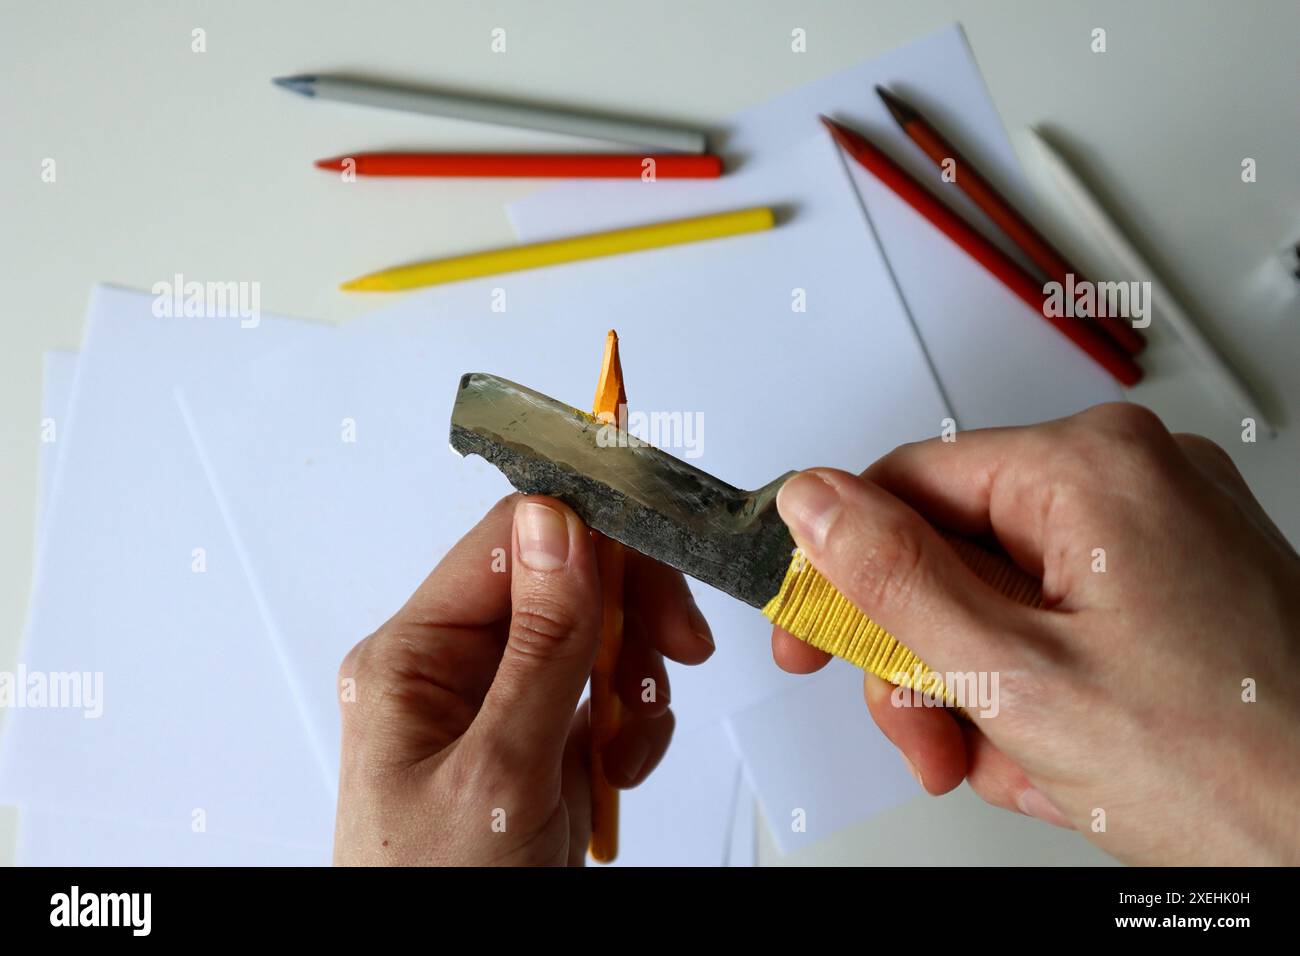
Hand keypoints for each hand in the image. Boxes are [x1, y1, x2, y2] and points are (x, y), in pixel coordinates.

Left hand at [333, 494, 713, 865]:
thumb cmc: (435, 892)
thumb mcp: (498, 771)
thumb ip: (538, 646)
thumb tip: (558, 522)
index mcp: (413, 655)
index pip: (509, 541)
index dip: (590, 538)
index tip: (659, 563)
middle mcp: (449, 668)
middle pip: (559, 583)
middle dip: (626, 616)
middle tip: (677, 650)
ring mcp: (492, 705)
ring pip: (588, 638)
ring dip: (632, 681)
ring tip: (630, 744)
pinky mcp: (529, 742)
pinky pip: (595, 696)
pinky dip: (627, 724)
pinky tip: (620, 769)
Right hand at [772, 403, 1299, 864]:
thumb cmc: (1233, 767)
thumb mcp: (1015, 676)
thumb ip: (894, 580)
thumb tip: (814, 504)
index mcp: (1090, 467)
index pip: (906, 482)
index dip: (840, 570)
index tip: (808, 633)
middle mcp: (1131, 478)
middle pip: (953, 549)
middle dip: (927, 659)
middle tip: (929, 734)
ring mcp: (1161, 532)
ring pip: (1001, 597)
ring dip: (981, 692)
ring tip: (1017, 763)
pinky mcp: (1176, 584)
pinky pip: (1057, 621)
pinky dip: (1039, 691)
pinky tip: (1063, 757)